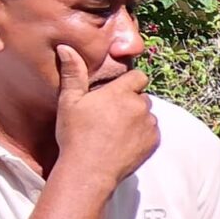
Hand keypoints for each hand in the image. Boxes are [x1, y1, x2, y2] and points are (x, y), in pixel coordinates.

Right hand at [54, 44, 157, 187]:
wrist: (89, 171)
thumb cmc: (75, 135)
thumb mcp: (69, 102)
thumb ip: (72, 73)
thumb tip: (66, 47)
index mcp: (121, 92)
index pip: (139, 77)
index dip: (129, 83)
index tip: (116, 93)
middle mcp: (140, 106)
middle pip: (142, 97)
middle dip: (131, 102)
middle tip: (110, 116)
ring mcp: (149, 125)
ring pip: (148, 115)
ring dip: (137, 119)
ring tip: (115, 131)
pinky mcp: (154, 143)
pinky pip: (152, 132)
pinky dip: (142, 135)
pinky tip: (124, 142)